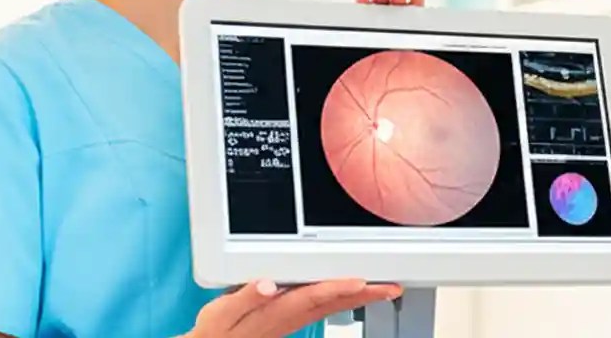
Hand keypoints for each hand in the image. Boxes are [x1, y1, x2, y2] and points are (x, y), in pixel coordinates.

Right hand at [183, 278, 400, 337]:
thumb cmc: (217, 330)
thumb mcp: (221, 314)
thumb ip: (245, 297)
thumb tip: (268, 284)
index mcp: (277, 311)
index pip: (313, 296)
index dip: (338, 287)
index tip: (361, 281)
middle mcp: (291, 315)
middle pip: (335, 302)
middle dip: (366, 295)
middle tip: (393, 288)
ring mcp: (295, 318)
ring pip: (335, 305)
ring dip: (362, 297)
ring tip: (386, 289)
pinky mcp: (294, 317)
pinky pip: (328, 306)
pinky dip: (347, 297)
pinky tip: (358, 292)